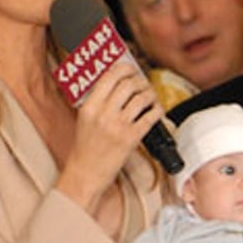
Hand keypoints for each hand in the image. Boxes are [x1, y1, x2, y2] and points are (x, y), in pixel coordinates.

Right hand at [57, 61, 162, 211]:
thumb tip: (117, 82)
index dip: (125, 68)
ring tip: (150, 96)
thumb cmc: (85, 147)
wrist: (85, 173)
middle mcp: (103, 113)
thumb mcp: (85, 119)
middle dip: (140, 80)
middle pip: (128, 83)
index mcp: (90, 106)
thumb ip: (98, 101)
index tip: (131, 68)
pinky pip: (151, 116)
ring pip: (142, 97)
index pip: (110, 76)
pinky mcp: (131, 138)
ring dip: (150, 93)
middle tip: (143, 83)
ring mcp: (118, 126)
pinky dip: (157, 109)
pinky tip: (156, 109)